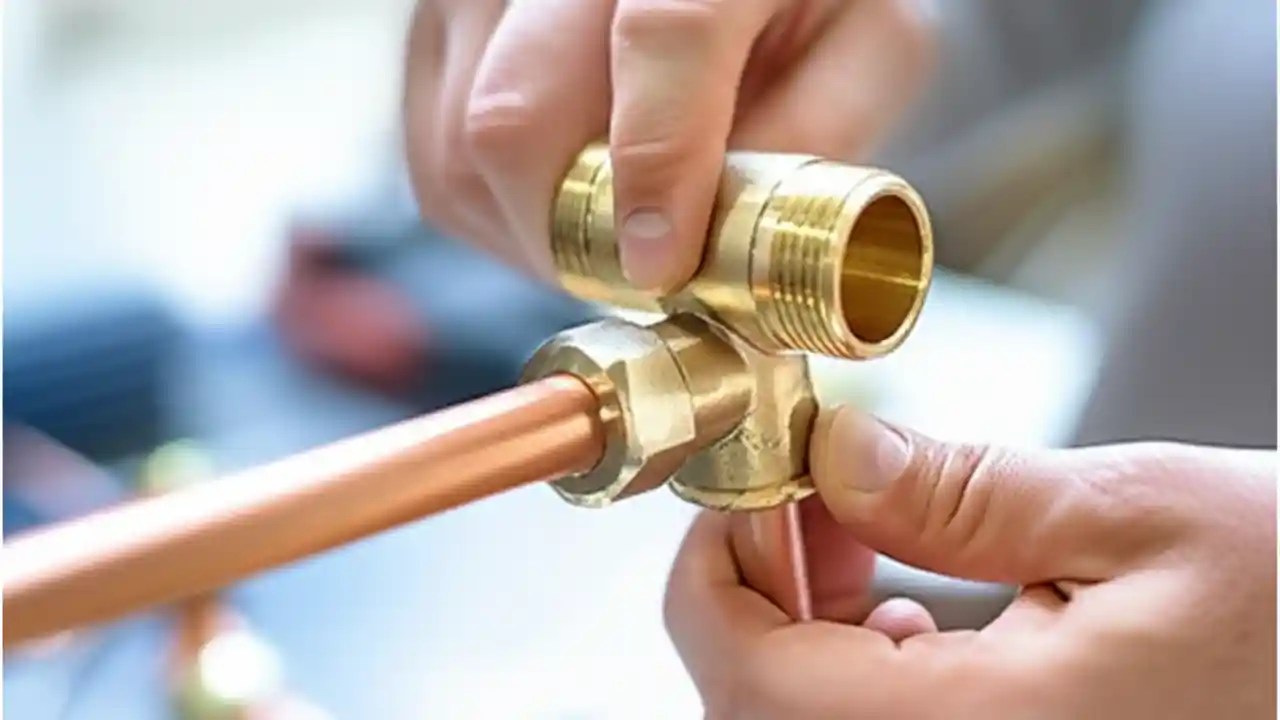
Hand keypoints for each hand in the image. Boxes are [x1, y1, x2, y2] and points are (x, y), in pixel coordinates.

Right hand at [404, 0, 933, 289]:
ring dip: (531, 234)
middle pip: (516, 112)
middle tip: (635, 278)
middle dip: (571, 236)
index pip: (662, 37)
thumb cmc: (812, 1)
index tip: (666, 270)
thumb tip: (721, 253)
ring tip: (606, 236)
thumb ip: (818, 136)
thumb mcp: (867, 51)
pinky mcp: (437, 28)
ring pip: (458, 148)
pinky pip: (431, 158)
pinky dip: (491, 216)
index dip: (658, 168)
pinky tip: (559, 207)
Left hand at [665, 407, 1276, 717]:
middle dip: (761, 591)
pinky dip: (858, 680)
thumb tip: (838, 457)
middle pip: (761, 707)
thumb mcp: (1143, 519)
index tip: (748, 490)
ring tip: (871, 547)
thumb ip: (964, 495)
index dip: (714, 572)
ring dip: (802, 633)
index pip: (746, 677)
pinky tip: (920, 625)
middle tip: (821, 503)